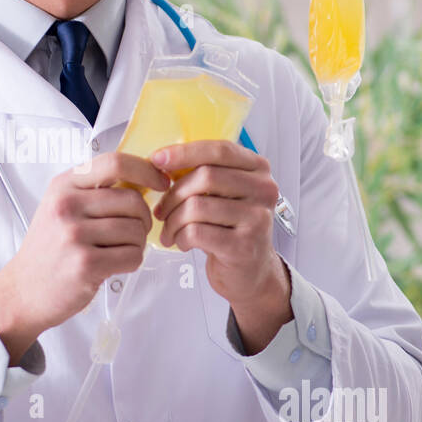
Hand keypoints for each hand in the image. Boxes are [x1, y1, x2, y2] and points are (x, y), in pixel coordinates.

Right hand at [0, 151, 170, 362]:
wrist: (23, 289)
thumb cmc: (48, 249)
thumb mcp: (61, 207)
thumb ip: (95, 190)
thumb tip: (144, 178)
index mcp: (63, 186)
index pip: (116, 163)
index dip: (147, 170)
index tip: (161, 181)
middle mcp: (67, 206)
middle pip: (133, 200)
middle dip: (143, 218)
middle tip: (132, 230)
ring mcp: (74, 235)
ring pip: (136, 230)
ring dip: (136, 243)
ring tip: (116, 250)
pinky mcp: (85, 263)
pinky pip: (133, 255)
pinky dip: (132, 261)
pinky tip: (114, 264)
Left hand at [149, 139, 291, 349]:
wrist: (251, 271)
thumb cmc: (230, 229)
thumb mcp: (223, 194)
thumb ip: (203, 173)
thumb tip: (161, 160)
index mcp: (258, 169)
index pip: (219, 150)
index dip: (184, 152)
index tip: (157, 159)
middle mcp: (264, 190)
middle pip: (205, 177)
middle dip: (173, 194)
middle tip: (160, 211)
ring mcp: (257, 218)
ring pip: (196, 206)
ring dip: (172, 220)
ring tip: (169, 231)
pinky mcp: (244, 246)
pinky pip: (197, 232)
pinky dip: (180, 237)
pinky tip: (182, 242)